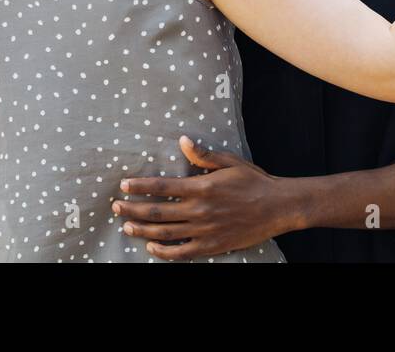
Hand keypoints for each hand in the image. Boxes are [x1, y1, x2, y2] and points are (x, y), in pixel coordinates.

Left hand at [111, 136, 295, 259]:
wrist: (278, 207)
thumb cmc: (253, 181)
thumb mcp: (229, 162)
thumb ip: (203, 156)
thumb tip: (183, 141)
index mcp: (202, 187)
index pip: (162, 187)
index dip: (140, 186)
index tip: (124, 185)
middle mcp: (200, 210)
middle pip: (158, 212)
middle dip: (133, 209)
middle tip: (116, 206)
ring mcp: (205, 230)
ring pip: (165, 233)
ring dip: (142, 230)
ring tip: (126, 226)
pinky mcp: (212, 246)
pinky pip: (182, 253)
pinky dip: (164, 252)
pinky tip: (151, 248)